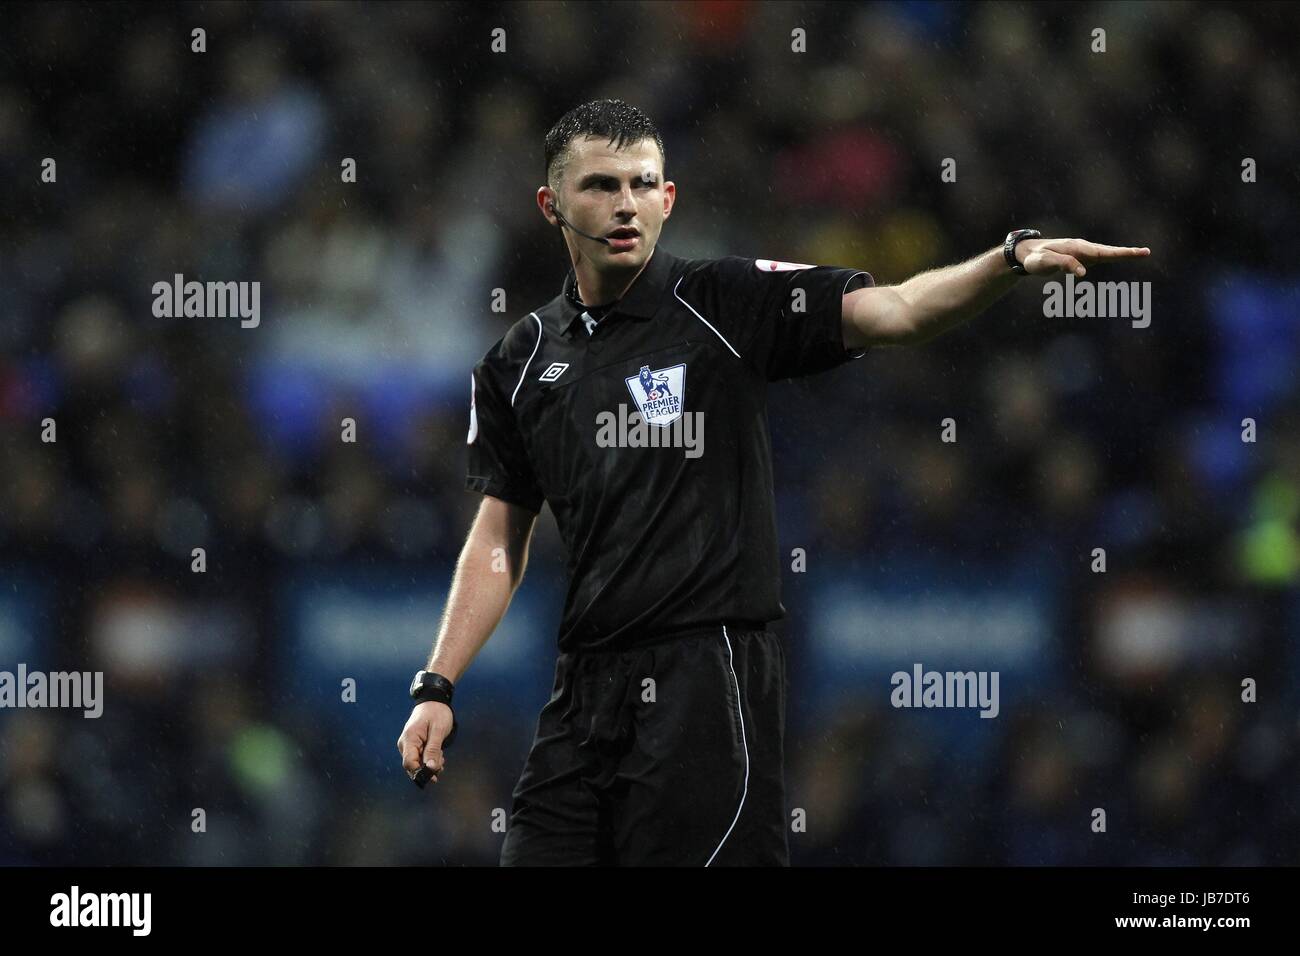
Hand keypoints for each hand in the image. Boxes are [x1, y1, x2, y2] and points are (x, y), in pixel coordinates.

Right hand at [397, 700, 454, 785]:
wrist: (435, 701)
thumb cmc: (437, 713)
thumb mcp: (438, 731)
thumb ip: (433, 750)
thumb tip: (430, 768)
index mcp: (409, 739)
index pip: (409, 763)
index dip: (421, 772)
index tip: (434, 774)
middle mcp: (405, 743)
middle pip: (413, 766)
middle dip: (427, 768)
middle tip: (441, 763)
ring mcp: (408, 745)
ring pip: (417, 763)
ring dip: (430, 764)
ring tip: (441, 756)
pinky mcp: (414, 745)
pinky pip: (419, 758)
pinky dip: (429, 760)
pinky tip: (439, 756)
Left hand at [1016, 237, 1150, 277]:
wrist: (1027, 253)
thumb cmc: (1035, 258)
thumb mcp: (1045, 262)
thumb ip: (1064, 264)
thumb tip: (1083, 273)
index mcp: (1077, 248)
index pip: (1102, 252)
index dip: (1120, 254)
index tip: (1137, 253)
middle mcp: (1083, 247)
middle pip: (1109, 251)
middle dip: (1127, 252)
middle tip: (1147, 252)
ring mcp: (1083, 251)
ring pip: (1106, 253)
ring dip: (1123, 254)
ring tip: (1142, 253)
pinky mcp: (1081, 257)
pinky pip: (1100, 258)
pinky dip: (1113, 256)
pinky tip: (1124, 256)